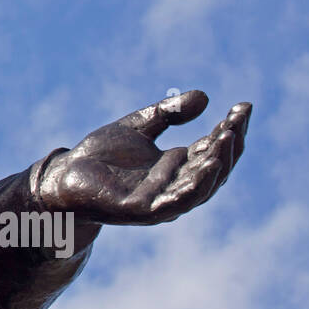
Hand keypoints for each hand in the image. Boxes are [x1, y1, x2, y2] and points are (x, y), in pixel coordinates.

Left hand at [33, 90, 249, 224]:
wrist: (63, 176)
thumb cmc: (99, 155)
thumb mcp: (137, 127)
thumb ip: (167, 114)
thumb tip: (204, 97)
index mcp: (177, 167)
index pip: (214, 149)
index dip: (231, 129)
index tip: (244, 106)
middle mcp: (175, 186)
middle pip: (215, 167)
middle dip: (230, 143)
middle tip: (238, 118)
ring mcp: (161, 201)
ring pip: (202, 187)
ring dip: (219, 162)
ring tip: (229, 136)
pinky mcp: (141, 210)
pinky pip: (176, 201)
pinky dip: (196, 185)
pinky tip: (209, 164)